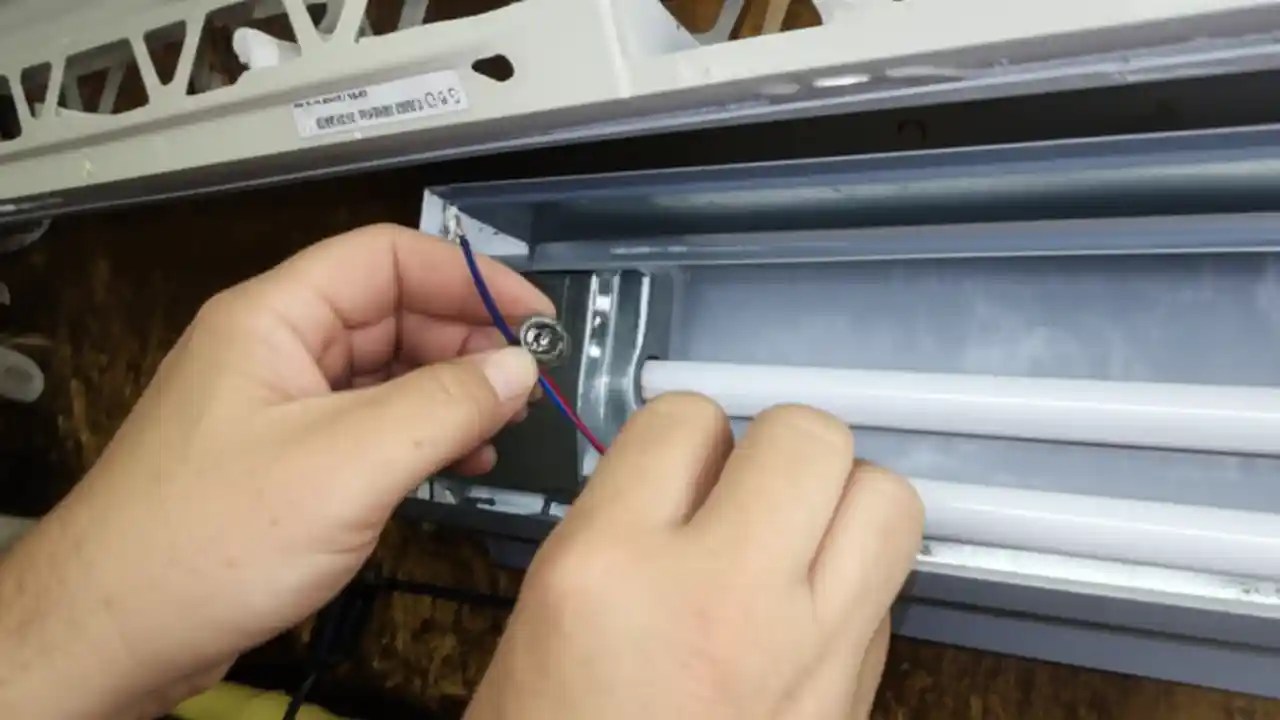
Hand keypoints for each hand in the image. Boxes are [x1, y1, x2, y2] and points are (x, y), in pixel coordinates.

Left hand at [0, 224, 551, 718]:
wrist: (113, 634)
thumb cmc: (207, 542)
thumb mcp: (348, 464)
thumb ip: (443, 406)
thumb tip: (516, 368)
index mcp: (273, 319)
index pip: (386, 258)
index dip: (469, 277)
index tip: (534, 316)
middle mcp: (275, 351)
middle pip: (390, 313)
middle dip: (466, 340)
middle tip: (527, 381)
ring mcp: (278, 408)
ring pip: (383, 373)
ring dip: (449, 392)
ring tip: (504, 425)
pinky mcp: (284, 461)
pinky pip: (368, 425)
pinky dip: (420, 436)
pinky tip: (459, 463)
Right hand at [466, 395, 923, 719]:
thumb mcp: (543, 624)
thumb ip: (619, 530)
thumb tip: (687, 474)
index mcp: (610, 572)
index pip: (686, 419)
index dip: (685, 436)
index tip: (682, 463)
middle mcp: (720, 599)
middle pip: (808, 436)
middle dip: (777, 448)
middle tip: (745, 487)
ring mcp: (805, 654)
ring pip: (887, 500)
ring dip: (845, 502)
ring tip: (795, 536)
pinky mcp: (854, 702)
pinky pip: (890, 592)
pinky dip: (857, 582)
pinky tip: (805, 612)